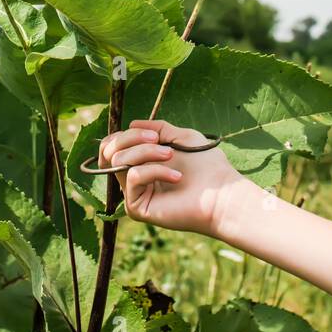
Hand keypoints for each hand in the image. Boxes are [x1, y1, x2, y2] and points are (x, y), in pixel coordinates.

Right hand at [98, 118, 243, 234]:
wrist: (221, 192)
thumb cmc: (206, 165)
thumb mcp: (180, 137)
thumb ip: (157, 129)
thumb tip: (131, 123)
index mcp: (142, 162)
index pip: (113, 146)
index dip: (124, 135)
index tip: (151, 134)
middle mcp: (134, 178)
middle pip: (110, 151)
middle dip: (132, 139)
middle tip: (159, 141)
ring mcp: (134, 194)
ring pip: (120, 161)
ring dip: (147, 152)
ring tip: (171, 155)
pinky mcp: (137, 207)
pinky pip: (133, 177)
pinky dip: (155, 170)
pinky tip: (176, 176)